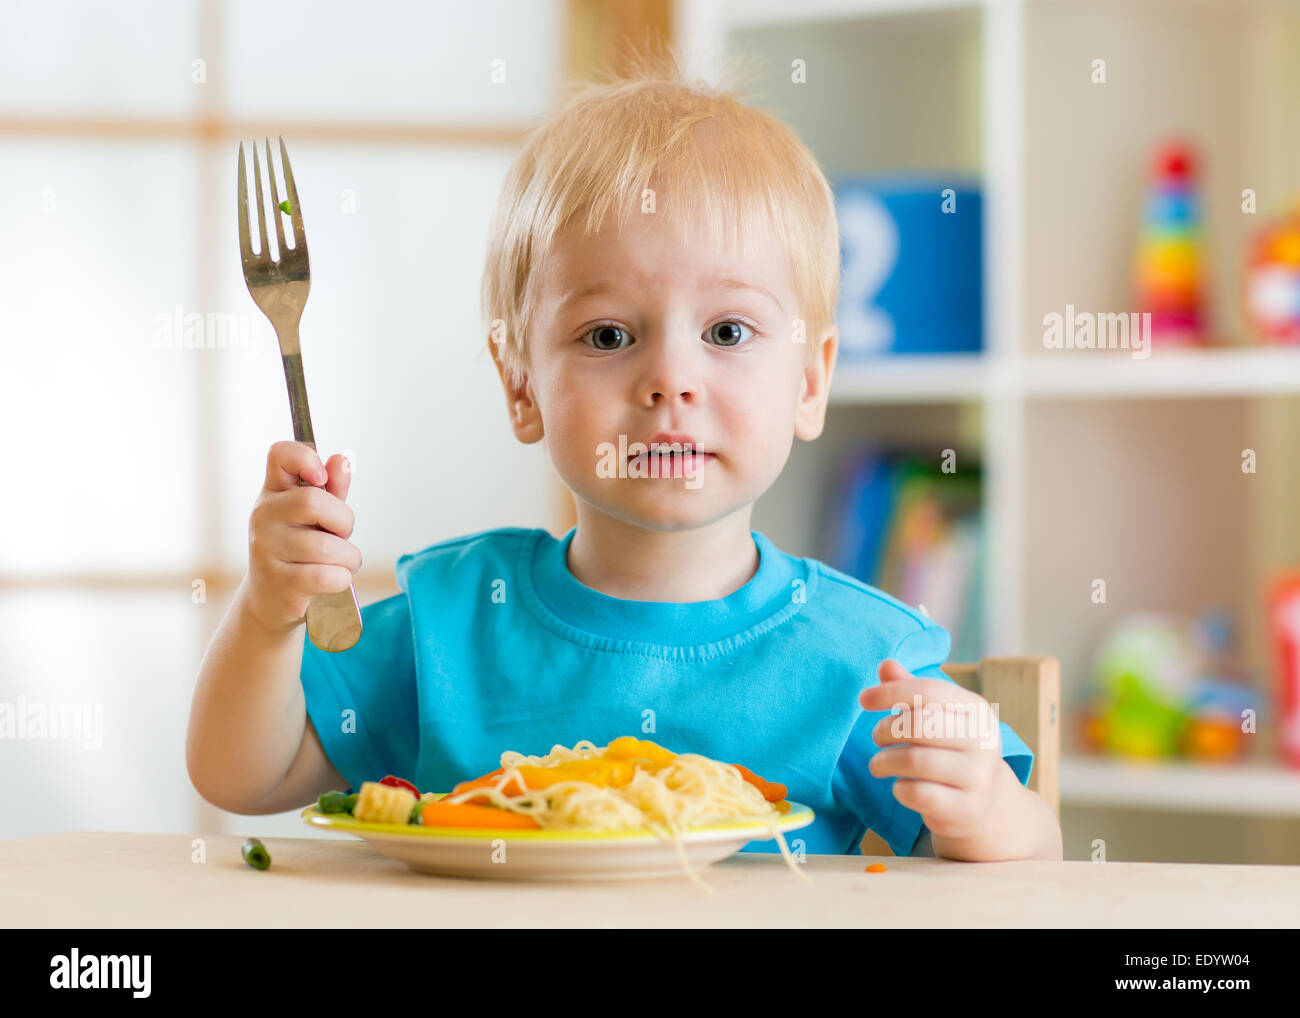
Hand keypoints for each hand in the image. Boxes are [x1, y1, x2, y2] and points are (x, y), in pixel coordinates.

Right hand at [245, 440, 361, 634]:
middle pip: (313, 501)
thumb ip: (333, 488)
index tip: (321, 478)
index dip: (306, 458)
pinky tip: (334, 580)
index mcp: (274, 492)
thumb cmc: (300, 550)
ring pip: (327, 546)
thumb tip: (342, 460)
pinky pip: (327, 576)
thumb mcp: (316, 516)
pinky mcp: (278, 582)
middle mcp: (263, 516)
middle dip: (344, 521)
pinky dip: (342, 579)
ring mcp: (266, 549)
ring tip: (341, 563)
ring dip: (348, 557)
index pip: (280, 454)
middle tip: (341, 535)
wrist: (272, 599)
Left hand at [857, 659, 1006, 841]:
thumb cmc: (949, 748)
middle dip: (887, 730)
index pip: (928, 691)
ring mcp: (978, 778)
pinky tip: (899, 786)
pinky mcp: (967, 810)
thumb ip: (910, 689)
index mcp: (976, 711)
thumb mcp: (935, 715)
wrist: (983, 800)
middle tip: (877, 738)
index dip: (890, 692)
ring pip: (917, 761)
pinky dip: (899, 789)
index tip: (863, 700)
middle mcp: (983, 741)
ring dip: (885, 761)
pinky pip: (920, 795)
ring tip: (878, 764)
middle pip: (921, 725)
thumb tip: (885, 665)